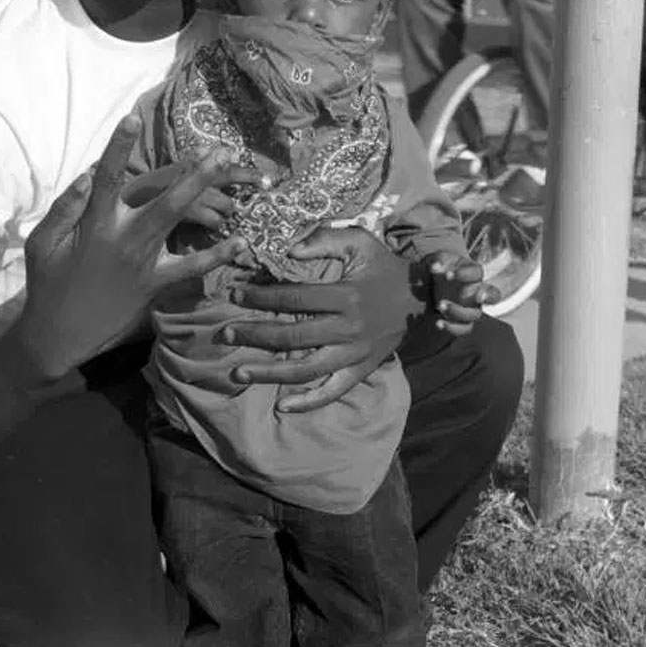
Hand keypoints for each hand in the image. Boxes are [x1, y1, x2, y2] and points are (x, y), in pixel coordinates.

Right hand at [14, 117, 245, 385]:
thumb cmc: (48, 283)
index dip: (118, 147)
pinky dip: (215, 256)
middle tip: (220, 151)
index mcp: (92, 224)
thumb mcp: (41, 243)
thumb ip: (64, 208)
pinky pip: (189, 268)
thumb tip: (87, 175)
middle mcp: (122, 237)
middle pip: (163, 196)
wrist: (59, 334)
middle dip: (194, 172)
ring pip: (179, 222)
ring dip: (208, 198)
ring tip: (233, 181)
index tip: (132, 117)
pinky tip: (240, 243)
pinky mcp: (154, 284)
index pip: (107, 177)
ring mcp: (142, 261)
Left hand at [219, 227, 415, 412]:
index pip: (293, 298)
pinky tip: (282, 405)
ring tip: (238, 372)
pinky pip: (334, 390)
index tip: (235, 294)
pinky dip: (309, 402)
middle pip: (292, 336)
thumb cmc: (383, 266)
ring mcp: (355, 353)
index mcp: (346, 296)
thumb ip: (325, 241)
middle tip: (224, 333)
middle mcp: (349, 328)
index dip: (261, 297)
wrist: (422, 297)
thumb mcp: (360, 242)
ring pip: (306, 370)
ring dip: (269, 373)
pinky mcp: (362, 369)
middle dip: (254, 335)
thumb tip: (288, 250)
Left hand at [426, 251, 495, 335]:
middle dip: (486, 295)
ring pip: (475, 314)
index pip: (477, 272)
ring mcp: (471, 308)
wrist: (435, 283)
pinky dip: (453, 328)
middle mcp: (477, 291)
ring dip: (458, 311)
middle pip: (493, 295)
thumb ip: (439, 260)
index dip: (466, 274)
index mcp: (473, 273)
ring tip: (440, 305)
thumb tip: (435, 267)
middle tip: (477, 297)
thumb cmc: (443, 268)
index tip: (447, 274)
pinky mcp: (462, 321)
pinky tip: (439, 323)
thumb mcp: (440, 260)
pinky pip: (464, 329)